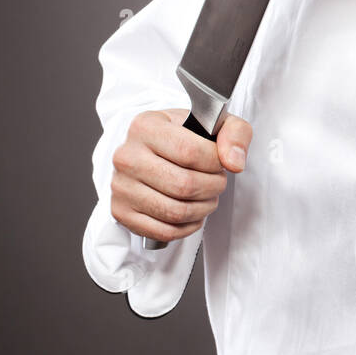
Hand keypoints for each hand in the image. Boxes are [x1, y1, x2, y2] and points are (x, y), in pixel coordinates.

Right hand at [111, 108, 252, 243]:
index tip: (221, 162)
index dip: (216, 163)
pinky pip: (164, 231)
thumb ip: (234, 133)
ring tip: (208, 196)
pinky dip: (187, 227)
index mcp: (145, 127)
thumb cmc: (183, 136)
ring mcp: (121, 186)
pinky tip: (193, 213)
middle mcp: (127, 156)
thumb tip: (234, 162)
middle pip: (184, 185)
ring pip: (176, 211)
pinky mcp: (121, 212)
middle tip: (217, 181)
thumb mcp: (213, 123)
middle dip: (213, 187)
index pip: (191, 152)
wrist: (151, 151)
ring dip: (203, 208)